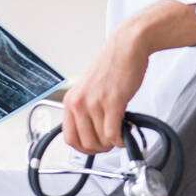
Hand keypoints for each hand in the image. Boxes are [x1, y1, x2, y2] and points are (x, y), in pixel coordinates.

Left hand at [60, 23, 149, 155]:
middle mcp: (79, 102)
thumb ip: (86, 109)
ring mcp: (95, 102)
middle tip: (110, 142)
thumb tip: (91, 132)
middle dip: (101, 148)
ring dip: (112, 143)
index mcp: (71, 100)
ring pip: (101, 140)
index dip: (83, 148)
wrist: (126, 47)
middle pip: (86, 143)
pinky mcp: (112, 102)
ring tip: (119, 134)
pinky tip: (125, 133)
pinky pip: (113, 134)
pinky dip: (121, 139)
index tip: (94, 148)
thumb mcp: (89, 88)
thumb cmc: (112, 65)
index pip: (69, 138)